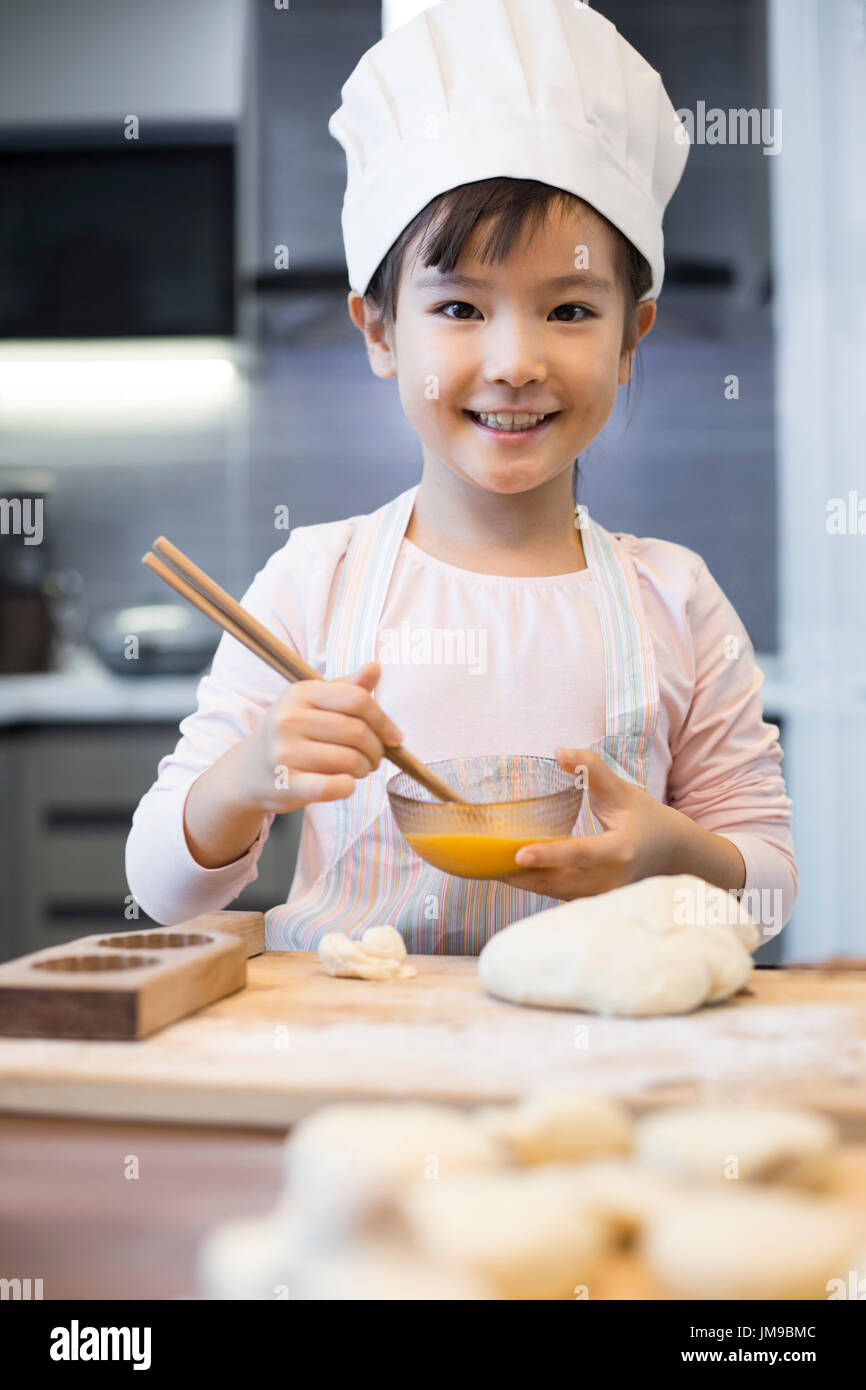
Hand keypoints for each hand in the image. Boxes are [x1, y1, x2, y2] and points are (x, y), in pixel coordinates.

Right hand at [238, 660, 403, 812]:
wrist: (248, 770)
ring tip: (358, 770)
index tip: (394, 737)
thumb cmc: (290, 734)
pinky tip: (345, 784)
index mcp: (300, 693)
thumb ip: (347, 688)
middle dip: (376, 749)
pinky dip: (347, 787)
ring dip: (363, 769)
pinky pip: (332, 787)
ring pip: (349, 761)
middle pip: (357, 732)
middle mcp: (289, 719)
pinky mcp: (285, 783)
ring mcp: (284, 752)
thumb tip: (375, 667)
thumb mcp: (313, 704)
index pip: (357, 700)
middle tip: (374, 758)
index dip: (383, 721)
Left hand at [495, 746, 681, 900]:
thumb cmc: (644, 818)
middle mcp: (611, 880)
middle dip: (522, 875)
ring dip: (523, 882)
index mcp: (620, 850)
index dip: (549, 855)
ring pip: (555, 893)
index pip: (581, 854)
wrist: (671, 853)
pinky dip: (535, 885)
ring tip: (489, 867)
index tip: (518, 854)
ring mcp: (603, 896)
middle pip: (559, 882)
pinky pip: (559, 896)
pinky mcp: (594, 902)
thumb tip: (559, 751)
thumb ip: (591, 768)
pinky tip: (510, 873)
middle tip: (485, 861)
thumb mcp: (622, 790)